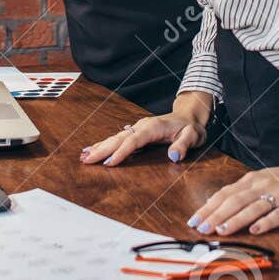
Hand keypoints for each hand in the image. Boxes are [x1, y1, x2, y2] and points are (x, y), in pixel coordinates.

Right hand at [80, 94, 211, 165]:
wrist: (190, 116)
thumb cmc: (191, 128)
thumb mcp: (194, 136)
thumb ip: (184, 145)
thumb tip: (173, 156)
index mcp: (153, 127)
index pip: (134, 140)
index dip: (122, 152)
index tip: (109, 163)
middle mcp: (142, 126)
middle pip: (119, 138)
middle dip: (102, 149)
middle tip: (86, 160)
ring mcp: (138, 128)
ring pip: (115, 138)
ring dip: (100, 147)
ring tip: (84, 156)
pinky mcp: (136, 132)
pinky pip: (118, 139)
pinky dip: (105, 145)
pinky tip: (94, 150)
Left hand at [187, 159, 278, 236]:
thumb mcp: (262, 181)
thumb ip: (241, 192)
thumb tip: (215, 205)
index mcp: (252, 180)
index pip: (225, 194)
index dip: (209, 207)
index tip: (194, 220)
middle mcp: (262, 186)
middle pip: (235, 201)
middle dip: (216, 215)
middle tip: (201, 228)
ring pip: (253, 207)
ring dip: (236, 219)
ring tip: (221, 230)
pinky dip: (266, 222)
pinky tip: (255, 229)